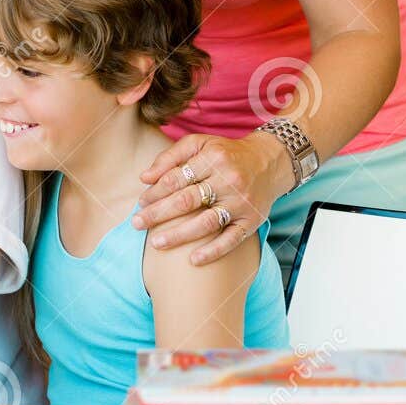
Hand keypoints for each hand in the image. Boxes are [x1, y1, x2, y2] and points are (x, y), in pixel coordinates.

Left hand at [134, 131, 292, 264]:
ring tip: (156, 243)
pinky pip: (231, 239)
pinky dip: (213, 251)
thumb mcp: (199, 144)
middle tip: (137, 223)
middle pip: (187, 201)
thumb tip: (144, 178)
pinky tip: (193, 260)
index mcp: (212, 159)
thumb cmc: (225, 154)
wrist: (268, 162)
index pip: (176, 178)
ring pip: (206, 222)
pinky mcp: (252, 220)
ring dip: (179, 235)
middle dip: (158, 213)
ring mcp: (241, 202)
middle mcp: (228, 180)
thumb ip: (170, 157)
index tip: (141, 202)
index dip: (155, 192)